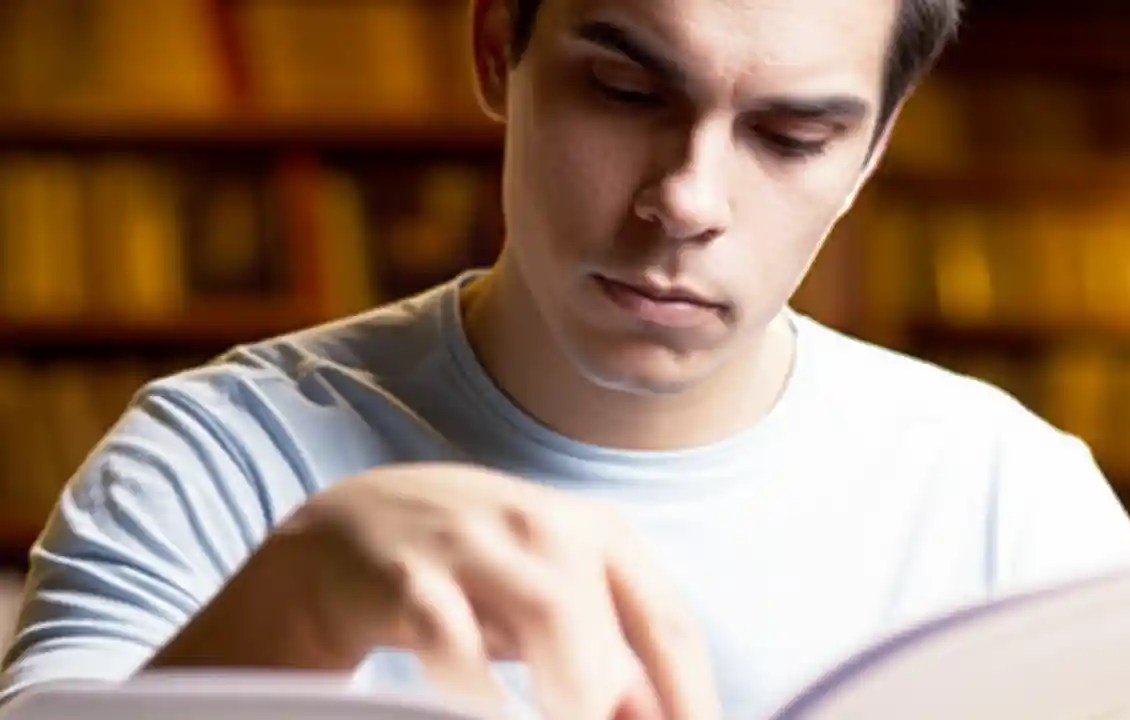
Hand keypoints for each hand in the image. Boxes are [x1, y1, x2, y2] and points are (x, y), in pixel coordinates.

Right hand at [149, 463, 720, 719]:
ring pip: (550, 620)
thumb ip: (606, 656)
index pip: (668, 624)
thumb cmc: (466, 574)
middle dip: (607, 711)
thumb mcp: (545, 598)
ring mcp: (471, 543)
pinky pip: (452, 638)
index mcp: (593, 532)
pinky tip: (484, 711)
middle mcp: (541, 526)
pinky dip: (476, 691)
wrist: (339, 533)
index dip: (690, 701)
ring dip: (565, 698)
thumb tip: (665, 718)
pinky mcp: (403, 575)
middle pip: (610, 633)